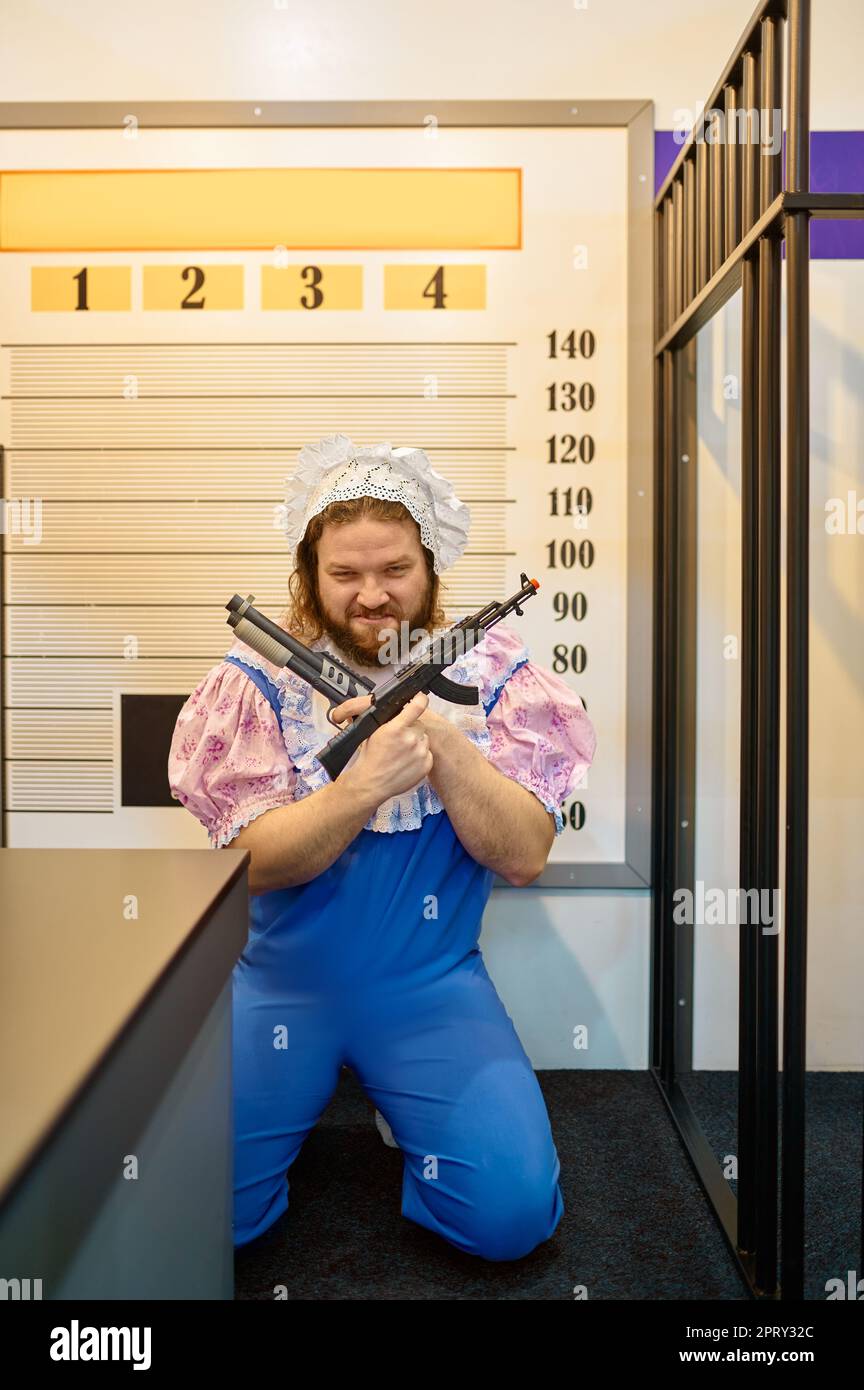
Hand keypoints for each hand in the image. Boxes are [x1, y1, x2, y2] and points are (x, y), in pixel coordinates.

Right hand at [330, 691, 433, 805]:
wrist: (372, 783)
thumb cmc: (370, 759)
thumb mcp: (374, 732)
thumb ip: (390, 720)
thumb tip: (400, 709)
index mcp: (396, 728)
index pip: (417, 705)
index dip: (420, 699)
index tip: (420, 698)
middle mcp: (411, 739)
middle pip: (419, 725)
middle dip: (412, 729)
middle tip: (400, 739)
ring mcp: (420, 752)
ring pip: (424, 739)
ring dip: (416, 743)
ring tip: (402, 753)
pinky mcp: (426, 764)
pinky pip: (427, 753)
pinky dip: (420, 756)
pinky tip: (407, 761)